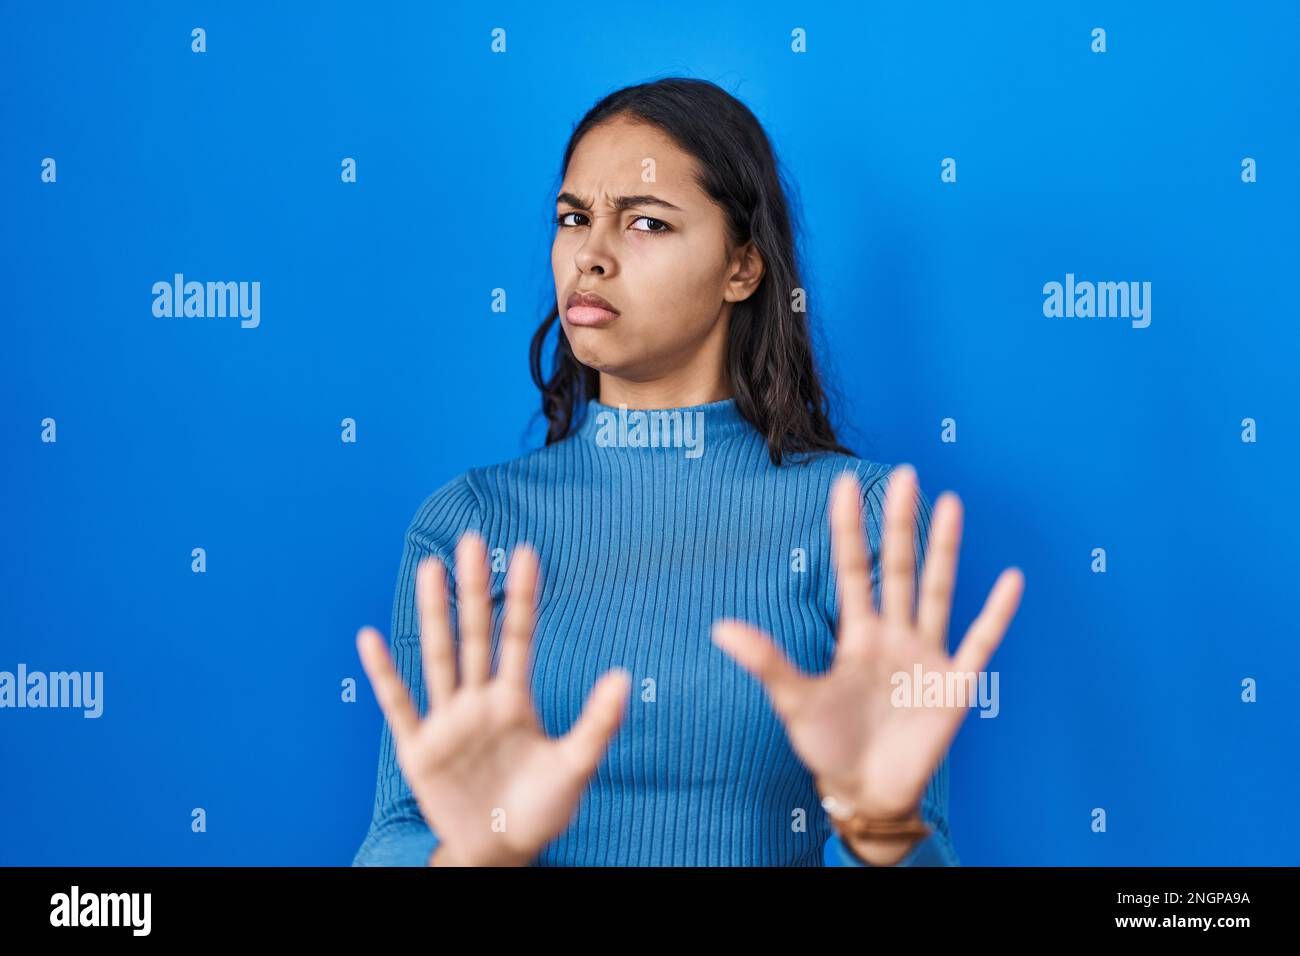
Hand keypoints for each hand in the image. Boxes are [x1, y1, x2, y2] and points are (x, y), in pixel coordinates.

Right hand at [356, 532, 631, 865]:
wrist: (500, 850)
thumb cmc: (540, 809)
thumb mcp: (575, 766)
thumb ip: (597, 722)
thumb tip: (625, 676)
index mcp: (514, 699)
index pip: (518, 637)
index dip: (521, 597)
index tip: (526, 551)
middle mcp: (478, 700)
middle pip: (475, 635)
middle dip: (474, 589)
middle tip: (472, 539)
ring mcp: (448, 721)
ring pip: (439, 657)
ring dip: (434, 614)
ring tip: (431, 568)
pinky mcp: (419, 749)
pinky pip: (399, 706)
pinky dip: (384, 674)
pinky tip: (371, 638)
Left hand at [711, 466, 1023, 857]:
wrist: (865, 792)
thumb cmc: (828, 745)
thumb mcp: (794, 701)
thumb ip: (766, 662)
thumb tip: (719, 628)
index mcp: (856, 635)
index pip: (852, 569)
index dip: (849, 529)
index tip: (844, 483)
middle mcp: (893, 635)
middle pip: (899, 568)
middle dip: (900, 523)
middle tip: (904, 474)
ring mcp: (926, 656)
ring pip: (938, 592)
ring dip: (945, 551)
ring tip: (951, 504)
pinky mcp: (954, 685)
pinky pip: (979, 643)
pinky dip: (995, 614)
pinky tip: (1010, 578)